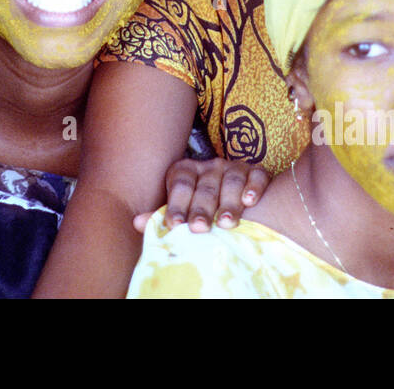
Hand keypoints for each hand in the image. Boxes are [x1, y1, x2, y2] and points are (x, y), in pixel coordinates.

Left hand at [134, 157, 268, 233]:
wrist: (234, 203)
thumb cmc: (201, 212)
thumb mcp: (180, 211)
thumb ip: (161, 217)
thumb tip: (136, 223)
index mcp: (186, 171)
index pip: (180, 185)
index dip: (177, 205)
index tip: (175, 225)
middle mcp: (210, 166)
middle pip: (206, 186)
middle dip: (202, 208)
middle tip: (199, 228)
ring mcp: (234, 167)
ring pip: (231, 182)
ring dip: (229, 203)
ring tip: (226, 224)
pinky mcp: (256, 172)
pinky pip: (257, 176)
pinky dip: (254, 188)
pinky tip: (250, 201)